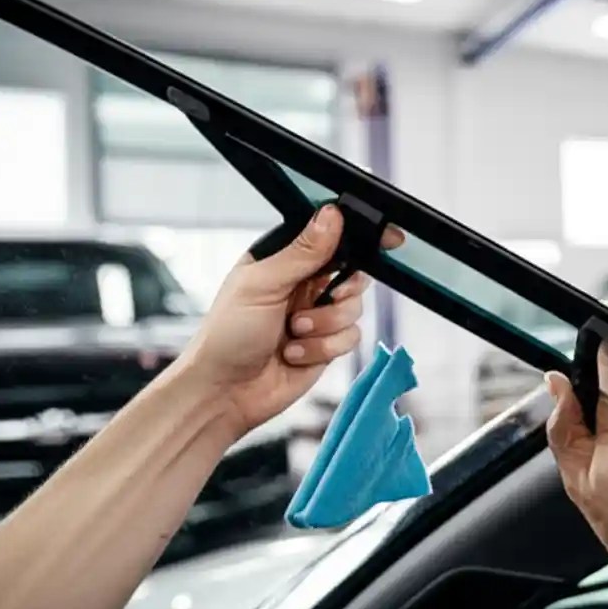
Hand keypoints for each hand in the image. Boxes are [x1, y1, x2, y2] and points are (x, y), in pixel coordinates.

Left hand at [180, 204, 403, 436]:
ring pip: (354, 308)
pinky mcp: (325, 345)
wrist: (224, 392)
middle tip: (324, 297)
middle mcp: (303, 286)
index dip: (356, 237)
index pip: (329, 237)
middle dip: (341, 291)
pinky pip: (350, 338)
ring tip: (293, 333)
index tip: (383, 239)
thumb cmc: (226, 336)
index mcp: (284, 260)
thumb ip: (302, 252)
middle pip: (352, 274)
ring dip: (325, 325)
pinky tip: (294, 353)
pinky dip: (323, 348)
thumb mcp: (262, 284)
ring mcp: (316, 316)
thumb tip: (331, 216)